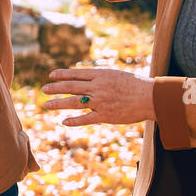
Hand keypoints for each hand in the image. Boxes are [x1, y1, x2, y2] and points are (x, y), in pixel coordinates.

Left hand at [40, 68, 155, 125]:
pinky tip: (64, 121)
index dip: (62, 74)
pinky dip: (74, 120)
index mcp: (100, 75)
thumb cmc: (135, 85)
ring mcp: (101, 102)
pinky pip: (86, 119)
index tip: (51, 75)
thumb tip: (81, 78)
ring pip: (74, 103)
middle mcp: (98, 87)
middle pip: (71, 87)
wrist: (152, 97)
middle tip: (44, 89)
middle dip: (55, 88)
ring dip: (59, 103)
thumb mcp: (114, 75)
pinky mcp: (106, 116)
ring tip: (47, 104)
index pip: (76, 73)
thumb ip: (98, 77)